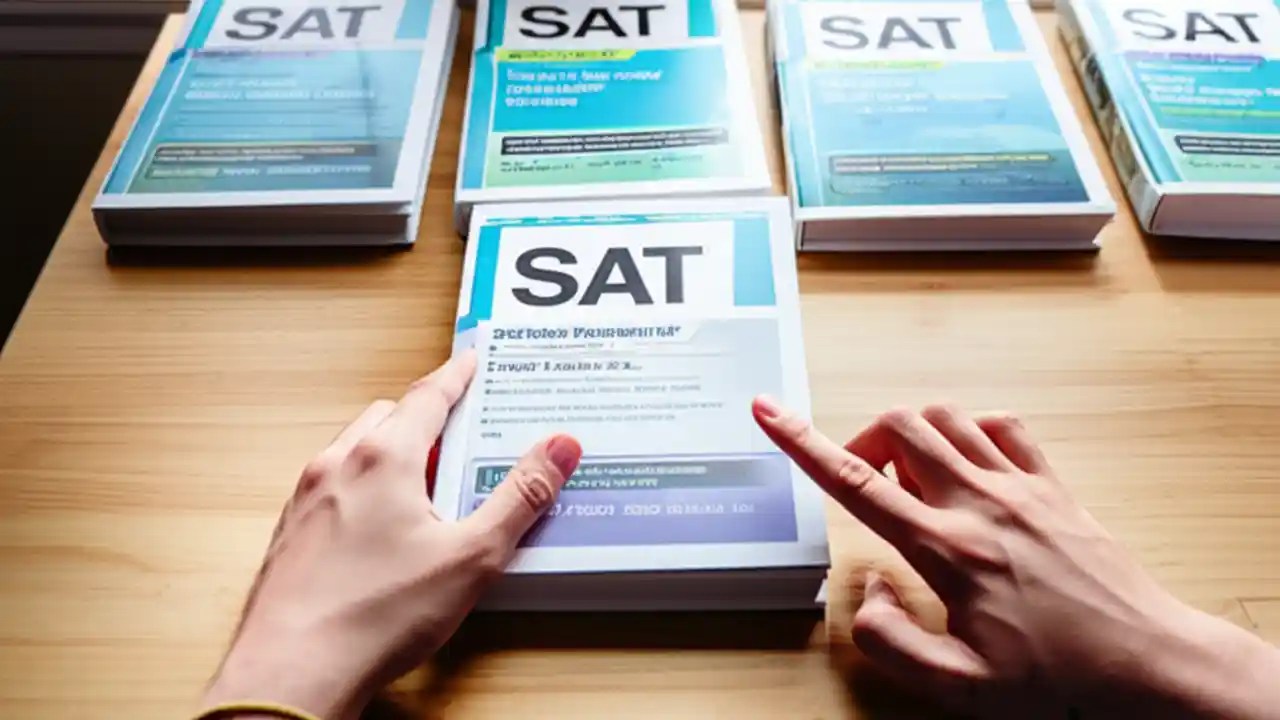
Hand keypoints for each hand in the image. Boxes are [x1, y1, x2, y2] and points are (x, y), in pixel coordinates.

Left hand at [200, 353, 582, 719]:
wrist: (291, 672)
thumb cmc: (375, 616)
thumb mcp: (472, 556)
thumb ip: (520, 497)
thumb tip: (559, 447)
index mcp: (384, 458)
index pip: (428, 397)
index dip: (456, 376)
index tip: (470, 361)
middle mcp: (338, 465)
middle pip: (388, 418)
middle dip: (425, 417)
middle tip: (459, 431)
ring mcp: (306, 498)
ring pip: (354, 451)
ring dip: (390, 452)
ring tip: (425, 484)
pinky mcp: (291, 533)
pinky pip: (332, 487)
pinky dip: (362, 487)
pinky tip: (380, 528)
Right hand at [753, 399, 1279, 718]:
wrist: (1147, 662)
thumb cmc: (1061, 677)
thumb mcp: (959, 686)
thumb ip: (892, 641)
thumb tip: (866, 595)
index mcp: (948, 548)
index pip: (856, 482)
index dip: (802, 442)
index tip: (769, 412)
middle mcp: (982, 503)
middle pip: (900, 427)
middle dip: (861, 440)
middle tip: (859, 477)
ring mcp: (1023, 487)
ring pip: (947, 416)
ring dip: (912, 433)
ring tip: (909, 476)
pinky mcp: (1054, 486)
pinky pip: (1002, 427)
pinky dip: (969, 430)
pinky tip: (966, 462)